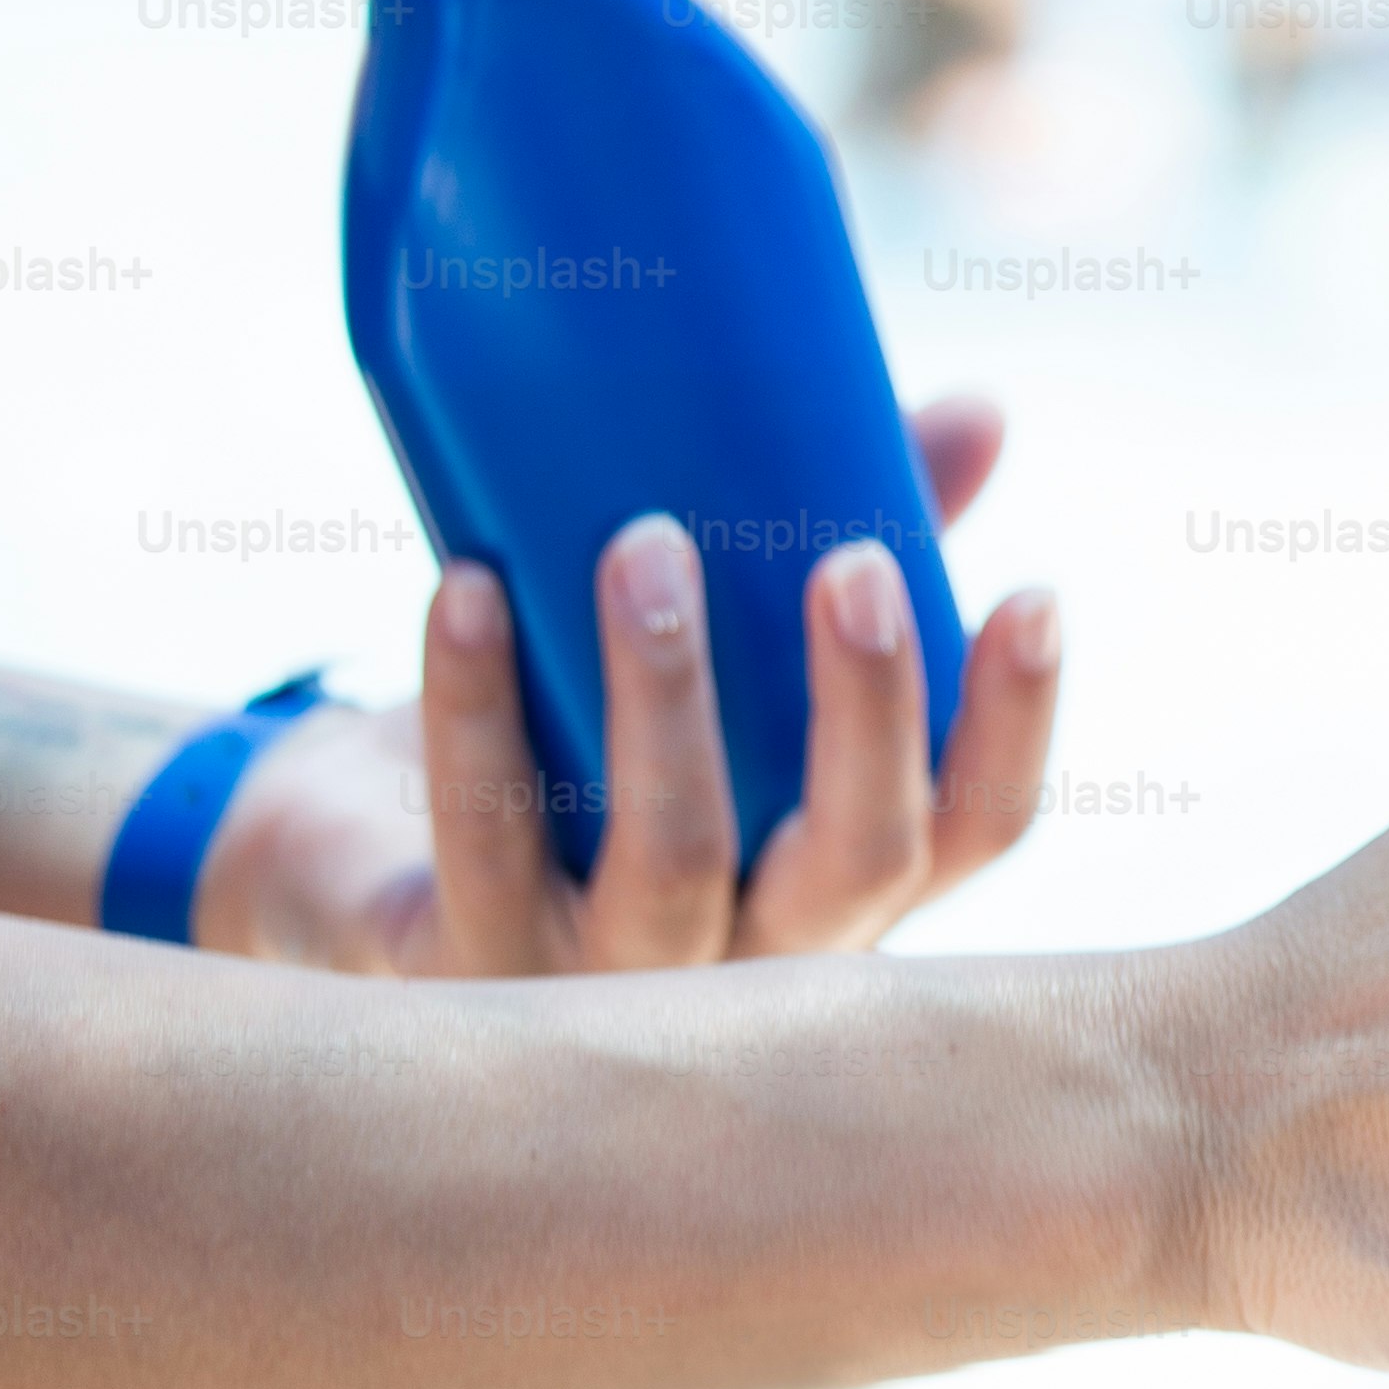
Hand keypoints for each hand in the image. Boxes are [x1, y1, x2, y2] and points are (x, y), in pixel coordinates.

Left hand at [204, 394, 1067, 974]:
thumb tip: (983, 411)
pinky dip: (474, 703)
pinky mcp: (459, 960)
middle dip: (867, 710)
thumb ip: (858, 536)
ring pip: (674, 859)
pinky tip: (469, 589)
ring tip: (646, 542)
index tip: (1032, 593)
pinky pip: (483, 831)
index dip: (1015, 726)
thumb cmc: (583, 735)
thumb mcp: (726, 645)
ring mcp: (604, 977)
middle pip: (860, 862)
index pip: (975, 830)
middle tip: (851, 562)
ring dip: (667, 694)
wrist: (355, 853)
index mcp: (831, 875)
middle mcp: (749, 952)